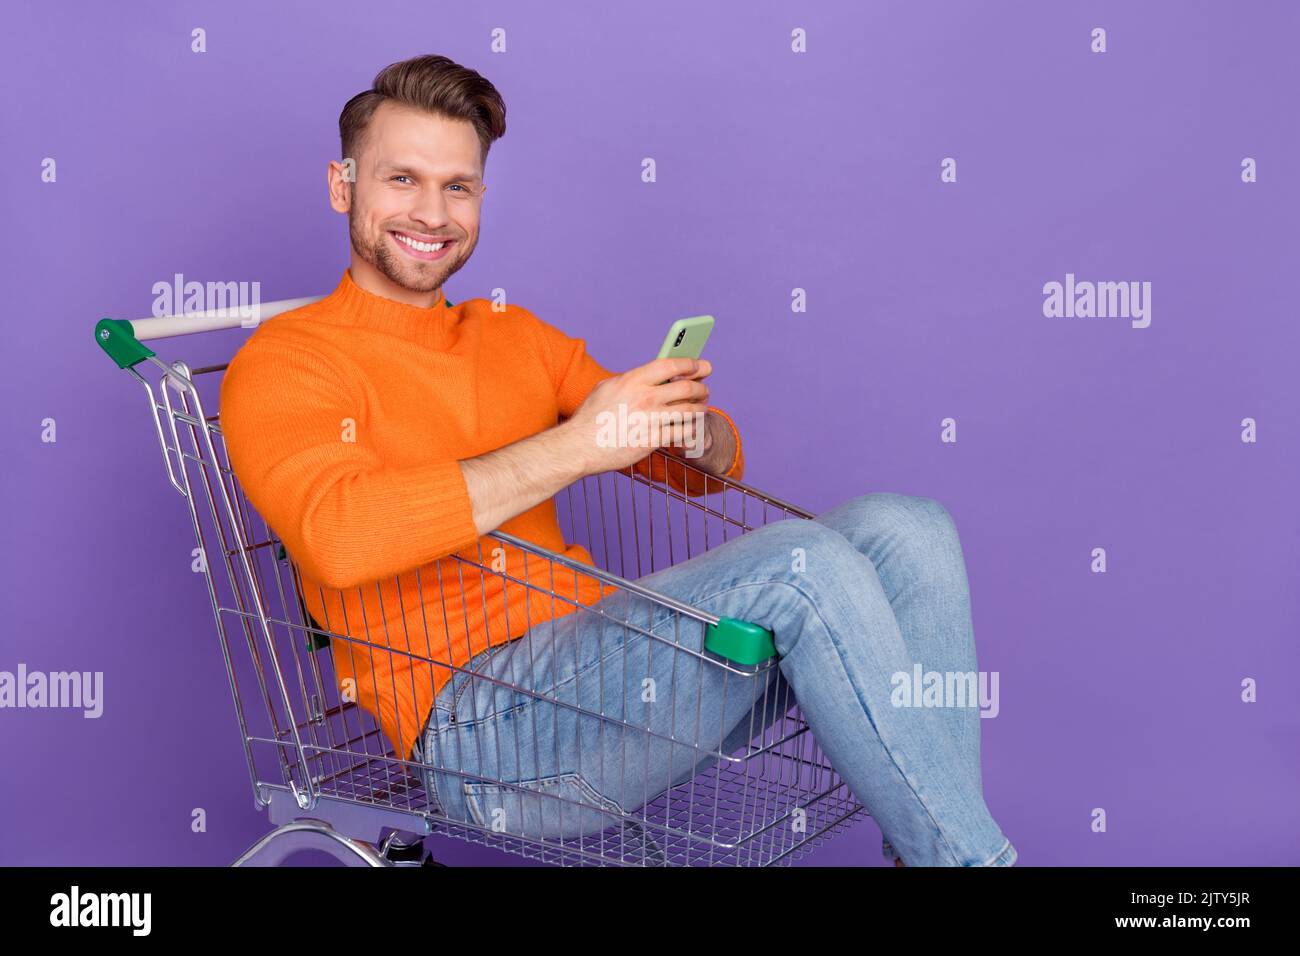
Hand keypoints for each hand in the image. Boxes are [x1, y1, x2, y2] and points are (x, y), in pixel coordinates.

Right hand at [560, 357, 711, 474]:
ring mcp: (650, 419)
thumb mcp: (607, 388)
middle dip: (701, 387)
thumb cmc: (590, 418)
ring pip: (689, 410)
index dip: (691, 363)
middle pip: (686, 387)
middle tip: (705, 389)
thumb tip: (650, 376)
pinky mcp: (653, 440)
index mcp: (633, 380)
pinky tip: (693, 428)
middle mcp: (644, 397)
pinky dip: (692, 429)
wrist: (579, 446)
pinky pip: (683, 432)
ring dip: (701, 408)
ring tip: (703, 407)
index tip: (701, 365)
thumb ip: (630, 380)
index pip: (671, 364)